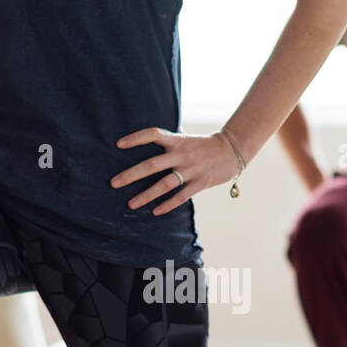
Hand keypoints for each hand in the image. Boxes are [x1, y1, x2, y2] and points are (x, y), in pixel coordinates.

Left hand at [111, 128, 241, 215]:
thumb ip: (169, 141)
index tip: (119, 144)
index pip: (153, 134)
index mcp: (177, 141)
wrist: (232, 150)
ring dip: (146, 195)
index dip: (136, 138)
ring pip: (164, 184)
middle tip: (114, 183)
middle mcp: (182, 155)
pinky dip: (168, 205)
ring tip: (131, 204)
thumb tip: (151, 140)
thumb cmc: (204, 145)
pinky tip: (155, 211)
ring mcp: (191, 170)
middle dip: (131, 175)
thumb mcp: (186, 139)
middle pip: (152, 165)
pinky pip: (181, 196)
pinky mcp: (200, 183)